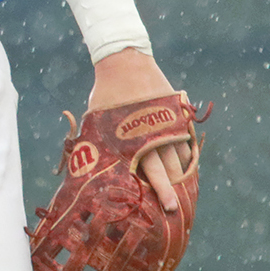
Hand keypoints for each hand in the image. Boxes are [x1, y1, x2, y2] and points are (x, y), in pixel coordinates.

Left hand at [89, 48, 191, 213]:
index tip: (166, 208)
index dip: (159, 192)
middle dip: (171, 191)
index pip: (150, 173)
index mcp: (134, 139)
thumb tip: (83, 171)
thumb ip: (95, 146)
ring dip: (181, 176)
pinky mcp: (177, 115)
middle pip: (168, 170)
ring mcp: (168, 124)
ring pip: (180, 158)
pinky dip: (186, 157)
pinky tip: (185, 168)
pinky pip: (186, 142)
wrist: (125, 61)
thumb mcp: (96, 122)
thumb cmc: (106, 94)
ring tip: (183, 193)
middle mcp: (154, 135)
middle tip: (173, 209)